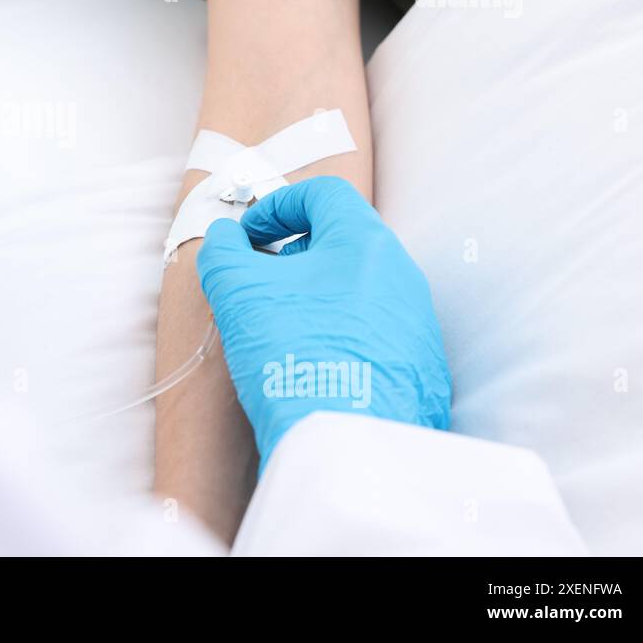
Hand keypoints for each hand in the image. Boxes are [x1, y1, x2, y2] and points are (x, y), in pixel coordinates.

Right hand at [196, 177, 450, 472]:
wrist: (347, 447)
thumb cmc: (295, 356)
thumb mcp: (238, 293)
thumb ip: (223, 252)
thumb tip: (225, 240)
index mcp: (366, 244)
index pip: (324, 194)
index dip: (276, 206)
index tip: (248, 237)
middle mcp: (402, 277)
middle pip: (343, 242)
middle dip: (294, 254)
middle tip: (260, 282)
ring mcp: (416, 325)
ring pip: (359, 289)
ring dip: (316, 296)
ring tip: (282, 328)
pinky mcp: (419, 368)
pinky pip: (374, 334)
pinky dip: (339, 334)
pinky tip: (311, 364)